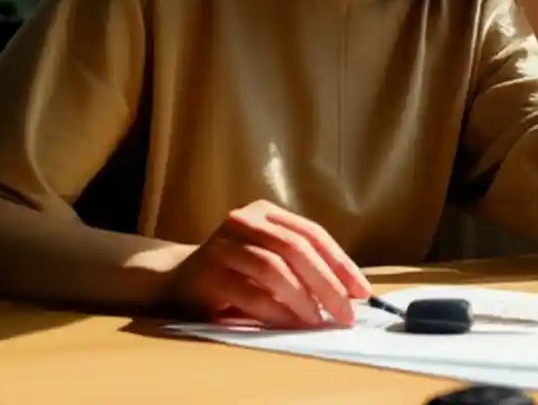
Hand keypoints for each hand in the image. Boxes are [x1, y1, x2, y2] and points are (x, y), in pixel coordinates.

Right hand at [161, 200, 371, 328]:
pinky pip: (249, 292)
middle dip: (327, 283)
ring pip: (273, 268)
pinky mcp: (207, 272)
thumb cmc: (234, 272)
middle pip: (296, 248)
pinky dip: (275, 310)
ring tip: (319, 320)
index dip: (340, 263)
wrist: (175, 280)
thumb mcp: (269, 258)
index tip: (361, 291)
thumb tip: (350, 293)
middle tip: (346, 312)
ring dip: (302, 298)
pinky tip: (291, 324)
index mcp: (266, 212)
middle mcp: (244, 221)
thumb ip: (302, 266)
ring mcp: (223, 244)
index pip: (312, 234)